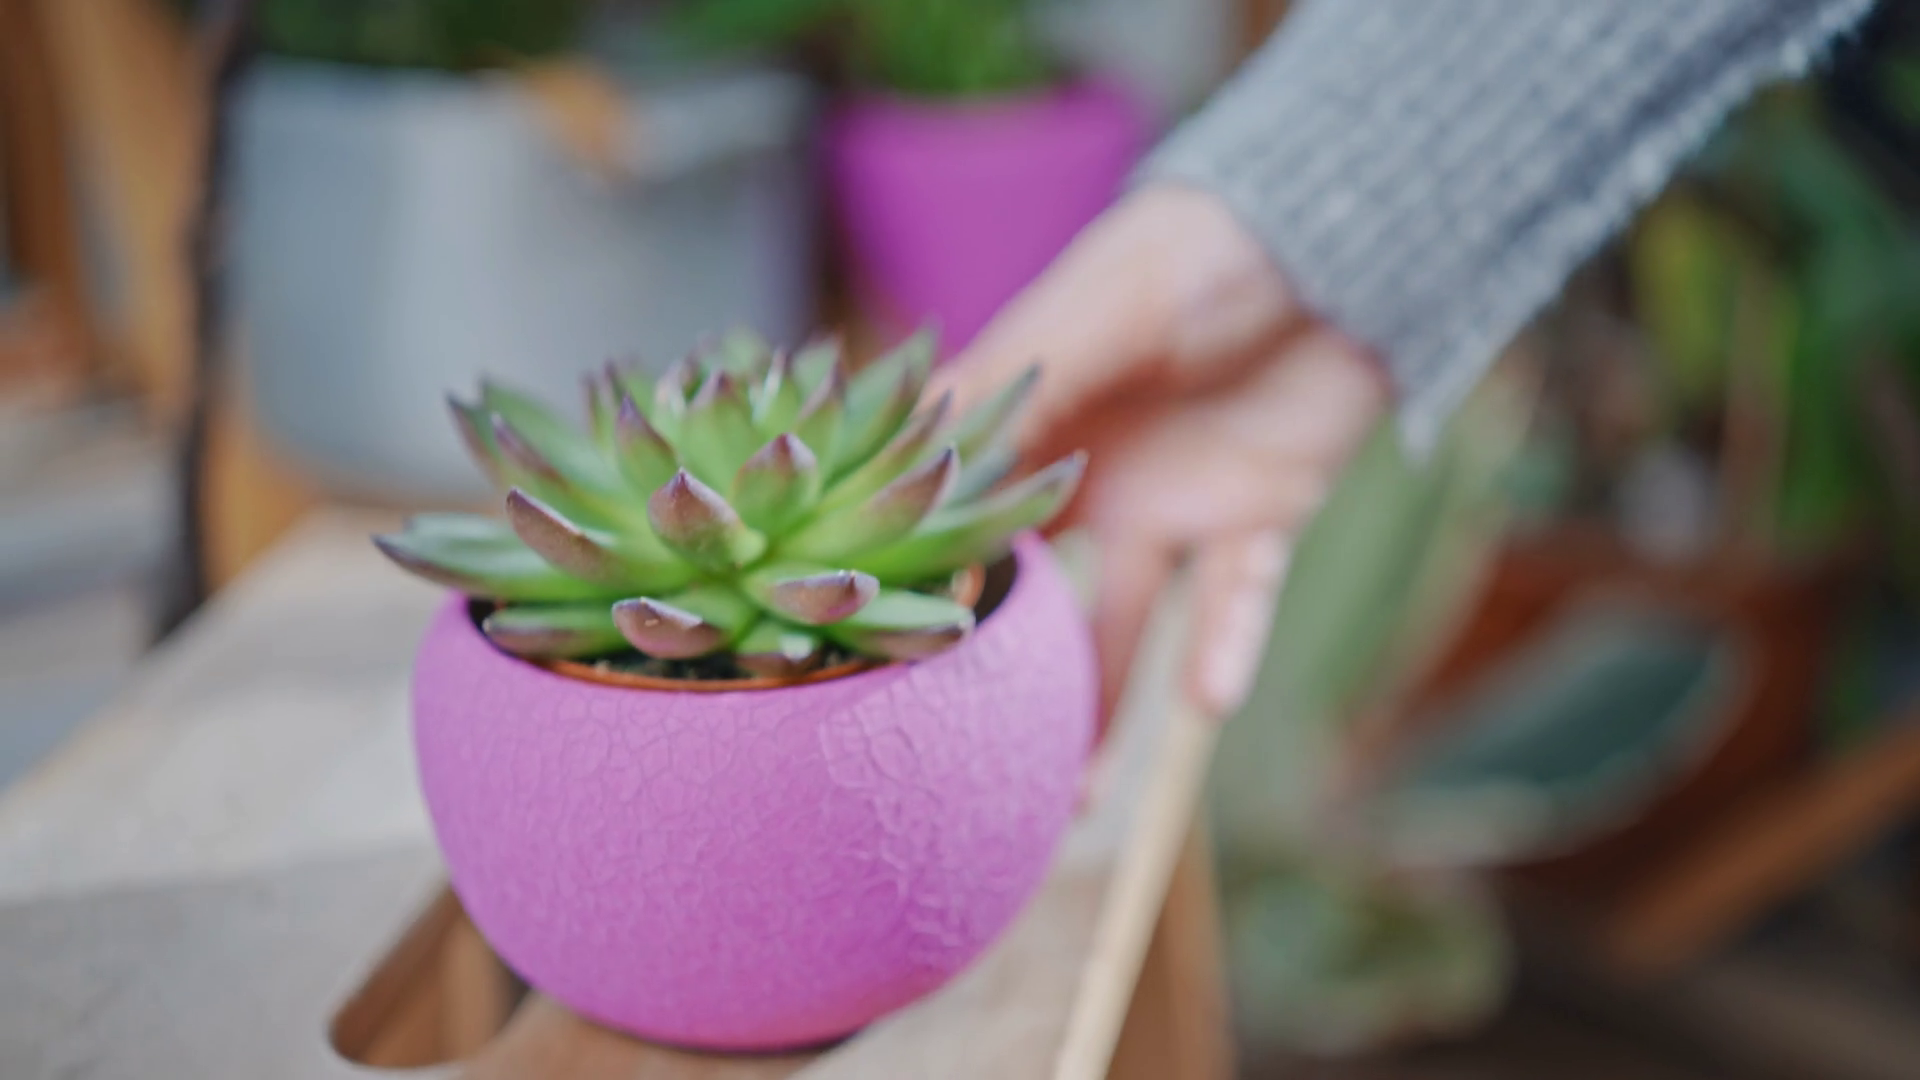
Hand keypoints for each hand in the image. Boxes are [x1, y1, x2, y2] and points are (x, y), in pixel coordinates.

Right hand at [932, 186, 1390, 722]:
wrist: (1339, 238)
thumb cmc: (1202, 245)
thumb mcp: (1099, 304)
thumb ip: (1015, 377)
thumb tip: (911, 445)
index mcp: (1036, 425)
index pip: (963, 521)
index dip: (928, 586)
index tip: (883, 662)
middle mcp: (1094, 480)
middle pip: (1033, 597)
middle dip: (1000, 680)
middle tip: (958, 764)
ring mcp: (1174, 505)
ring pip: (1124, 625)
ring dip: (1101, 706)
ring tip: (1072, 795)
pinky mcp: (1258, 518)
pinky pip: (1237, 597)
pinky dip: (1225, 646)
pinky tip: (1207, 701)